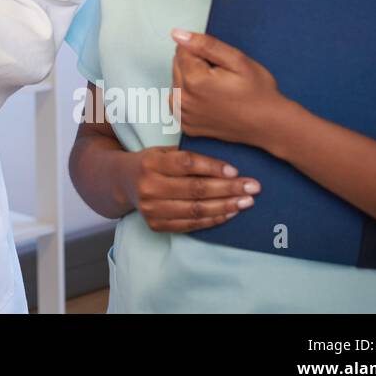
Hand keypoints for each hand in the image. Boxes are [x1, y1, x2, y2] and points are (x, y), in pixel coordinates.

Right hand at [122, 146, 260, 233]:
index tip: (236, 170)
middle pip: (195, 189)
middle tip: (253, 187)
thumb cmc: (151, 162)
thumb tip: (227, 163)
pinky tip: (230, 212)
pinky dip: (213, 219)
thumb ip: (187, 154)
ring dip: (226, 206)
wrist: (122, 182)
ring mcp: (151, 209)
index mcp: (150, 162)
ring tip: (247, 202)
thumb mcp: (162, 150)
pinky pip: (191, 225)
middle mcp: (148, 187)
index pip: (186, 164)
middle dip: (229, 188)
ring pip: (196, 210)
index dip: (212, 167)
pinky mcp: (156, 225)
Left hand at [170, 29, 290, 146]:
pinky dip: (190, 97)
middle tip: (222, 76)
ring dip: (191, 80)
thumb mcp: (238, 60)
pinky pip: (179, 100)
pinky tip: (209, 100)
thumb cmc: (258, 94)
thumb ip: (205, 44)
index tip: (220, 64)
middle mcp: (183, 99)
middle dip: (196, 64)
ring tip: (217, 89)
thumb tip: (178, 34)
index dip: (204, 52)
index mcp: (194, 81)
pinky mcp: (186, 125)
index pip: (183, 49)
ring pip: (177, 81)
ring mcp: (183, 114)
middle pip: (177, 65)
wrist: (269, 125)